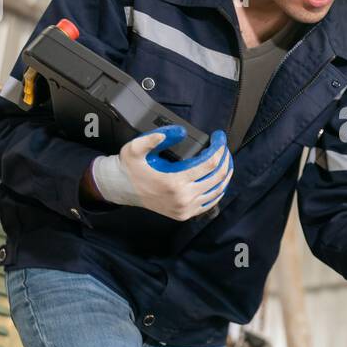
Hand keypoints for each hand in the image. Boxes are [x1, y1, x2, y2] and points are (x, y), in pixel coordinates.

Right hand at [90, 126, 231, 221]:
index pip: (209, 164)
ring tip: (226, 159)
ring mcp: (185, 209)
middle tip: (223, 146)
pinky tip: (220, 178)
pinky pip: (210, 202)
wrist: (121, 189)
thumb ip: (153, 138)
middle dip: (225, 159)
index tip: (219, 137)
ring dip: (225, 174)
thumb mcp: (135, 148)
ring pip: (217, 191)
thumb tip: (180, 132)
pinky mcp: (185, 214)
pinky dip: (219, 189)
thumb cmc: (130, 168)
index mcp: (174, 182)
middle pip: (217, 177)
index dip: (218, 148)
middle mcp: (183, 198)